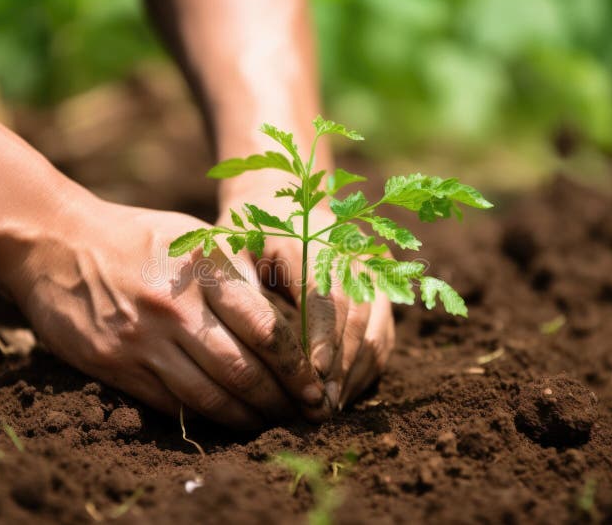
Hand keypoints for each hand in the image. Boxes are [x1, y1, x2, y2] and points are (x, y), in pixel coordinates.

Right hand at [3, 198, 328, 428]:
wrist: (54, 243)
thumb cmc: (136, 236)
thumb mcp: (193, 237)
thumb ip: (238, 272)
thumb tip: (289, 313)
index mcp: (203, 270)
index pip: (266, 329)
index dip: (298, 366)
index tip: (316, 384)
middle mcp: (176, 307)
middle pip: (243, 370)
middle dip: (281, 399)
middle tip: (304, 413)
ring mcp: (144, 340)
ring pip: (210, 395)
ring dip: (247, 417)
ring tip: (270, 423)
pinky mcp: (116, 364)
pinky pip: (171, 403)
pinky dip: (206, 417)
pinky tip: (226, 419)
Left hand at [217, 198, 395, 410]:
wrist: (284, 203)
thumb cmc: (247, 233)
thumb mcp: (229, 248)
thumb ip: (238, 289)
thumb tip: (245, 343)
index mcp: (313, 237)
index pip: (326, 292)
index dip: (322, 336)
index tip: (311, 375)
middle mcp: (353, 252)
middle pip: (356, 317)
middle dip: (337, 367)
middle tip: (317, 408)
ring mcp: (374, 271)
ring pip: (374, 330)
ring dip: (352, 374)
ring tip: (327, 408)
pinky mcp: (383, 290)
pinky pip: (382, 335)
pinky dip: (364, 369)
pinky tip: (341, 394)